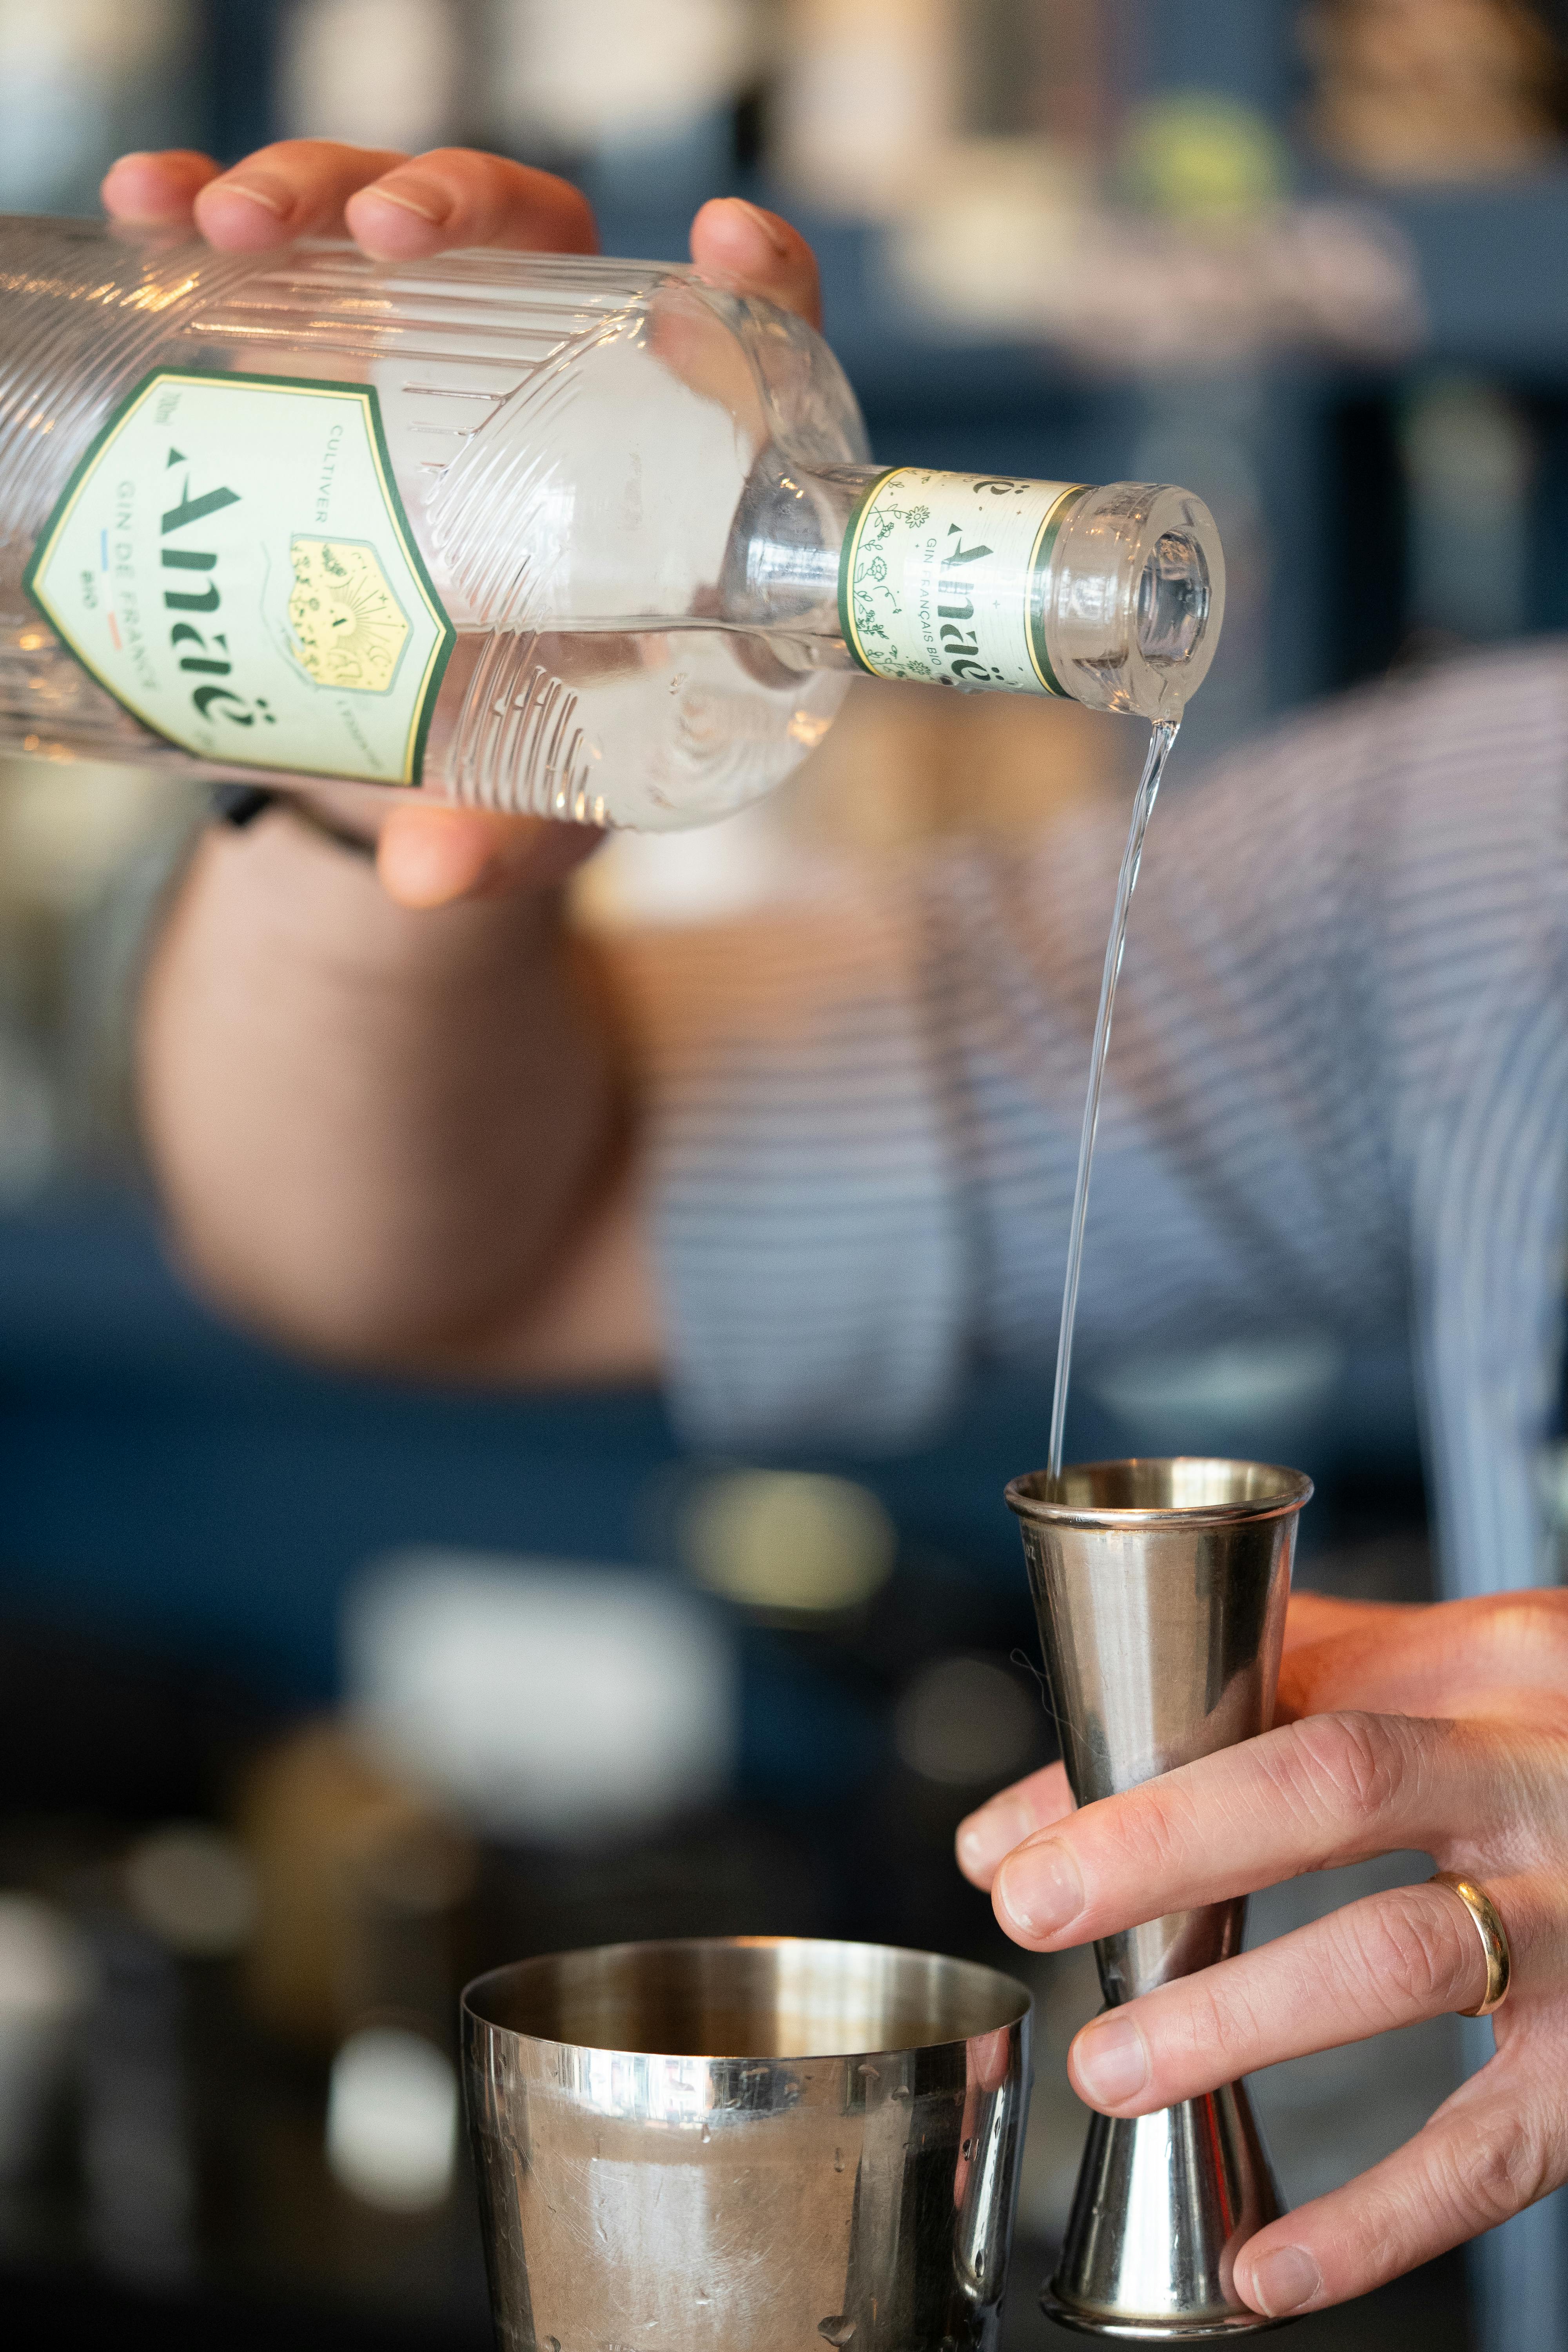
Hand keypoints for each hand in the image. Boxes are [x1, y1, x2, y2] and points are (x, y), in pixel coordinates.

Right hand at [100, 143, 821, 908]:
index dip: (762, 283)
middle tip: (385, 238)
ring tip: (226, 227)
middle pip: (534, 239)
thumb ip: (500, 835)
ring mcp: (439, 353)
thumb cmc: (527, 762)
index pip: (746, 345)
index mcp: (660, 465)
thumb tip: (422, 873)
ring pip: (395, 221)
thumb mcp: (531, 799)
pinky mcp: (336, 352)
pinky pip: (284, 258)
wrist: (420, 748)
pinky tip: (149, 207)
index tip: (729, 241)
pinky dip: (210, 211)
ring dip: (314, 190)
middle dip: (455, 201)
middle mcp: (559, 377)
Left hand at [955, 1588, 1567, 2320]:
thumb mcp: (1460, 1688)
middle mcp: (1542, 1777)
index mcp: (1493, 1668)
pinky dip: (1376, 2217)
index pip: (1285, 1690)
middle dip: (1166, 1846)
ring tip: (1112, 2066)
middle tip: (1036, 1903)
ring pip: (1402, 1955)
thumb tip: (1047, 1808)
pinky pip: (1493, 2150)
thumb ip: (1270, 1714)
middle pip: (1336, 1786)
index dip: (1140, 1766)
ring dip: (1238, 2018)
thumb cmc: (1566, 1755)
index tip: (1016, 1839)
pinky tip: (1265, 2262)